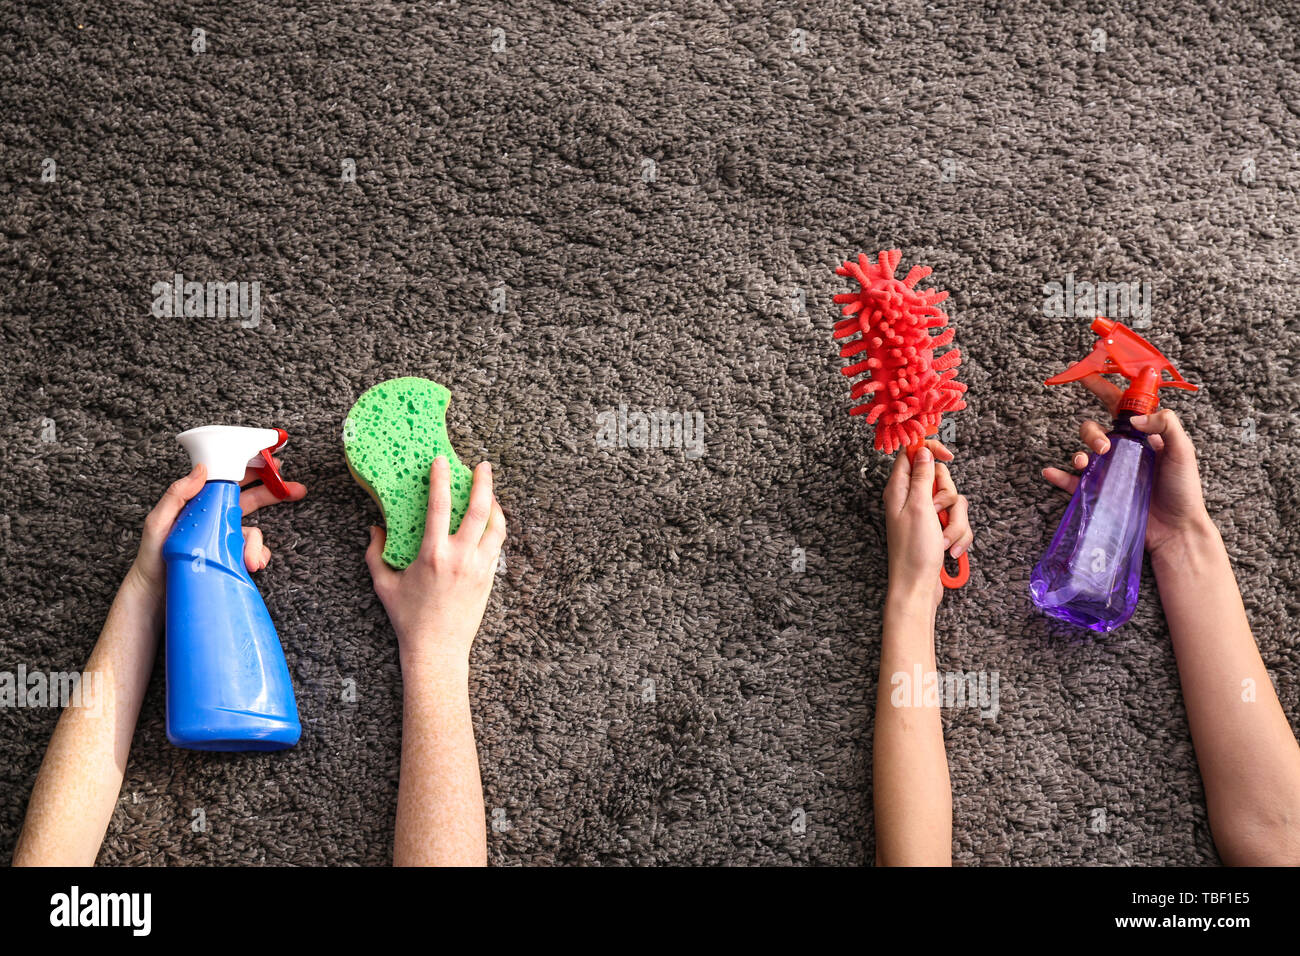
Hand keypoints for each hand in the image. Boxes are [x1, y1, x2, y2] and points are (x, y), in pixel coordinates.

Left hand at [127, 460, 307, 598]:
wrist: (155, 596)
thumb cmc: (152, 557)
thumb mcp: (158, 523)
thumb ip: (177, 495)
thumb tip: (202, 469)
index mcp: (200, 502)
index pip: (229, 479)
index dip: (252, 468)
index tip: (272, 462)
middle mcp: (215, 517)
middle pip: (251, 498)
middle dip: (275, 492)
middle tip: (296, 490)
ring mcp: (225, 538)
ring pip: (254, 531)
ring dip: (259, 544)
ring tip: (253, 560)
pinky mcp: (231, 557)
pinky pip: (253, 552)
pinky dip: (258, 558)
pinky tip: (253, 566)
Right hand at [365, 457, 505, 671]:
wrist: (438, 650)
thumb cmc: (408, 619)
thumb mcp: (384, 585)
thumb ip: (375, 554)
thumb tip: (374, 529)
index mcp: (433, 555)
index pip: (440, 507)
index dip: (441, 480)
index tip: (442, 461)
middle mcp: (460, 558)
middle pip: (480, 510)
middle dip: (483, 483)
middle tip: (482, 465)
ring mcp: (479, 568)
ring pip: (496, 526)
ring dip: (495, 504)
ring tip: (489, 490)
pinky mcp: (489, 578)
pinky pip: (497, 544)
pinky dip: (496, 526)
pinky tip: (491, 519)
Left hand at [883, 441, 972, 606]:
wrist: (917, 587)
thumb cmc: (913, 551)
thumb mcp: (919, 507)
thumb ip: (921, 476)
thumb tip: (922, 451)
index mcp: (900, 489)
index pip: (913, 454)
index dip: (931, 450)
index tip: (949, 456)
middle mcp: (912, 500)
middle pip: (941, 479)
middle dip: (949, 498)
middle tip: (937, 513)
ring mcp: (926, 516)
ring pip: (955, 503)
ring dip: (955, 523)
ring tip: (943, 540)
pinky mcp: (938, 531)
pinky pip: (958, 523)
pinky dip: (958, 536)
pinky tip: (950, 551)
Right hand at [1041, 374, 1209, 558]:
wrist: (1175, 529)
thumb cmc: (1183, 489)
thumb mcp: (1183, 451)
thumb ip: (1166, 425)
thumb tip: (1135, 419)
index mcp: (1142, 436)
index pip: (1120, 406)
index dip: (1102, 388)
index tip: (1084, 375)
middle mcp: (1122, 451)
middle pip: (1095, 429)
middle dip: (1091, 432)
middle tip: (1104, 447)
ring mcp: (1109, 472)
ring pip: (1083, 452)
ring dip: (1078, 453)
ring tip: (1086, 464)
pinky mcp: (1099, 493)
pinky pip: (1073, 482)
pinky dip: (1059, 476)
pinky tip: (1050, 473)